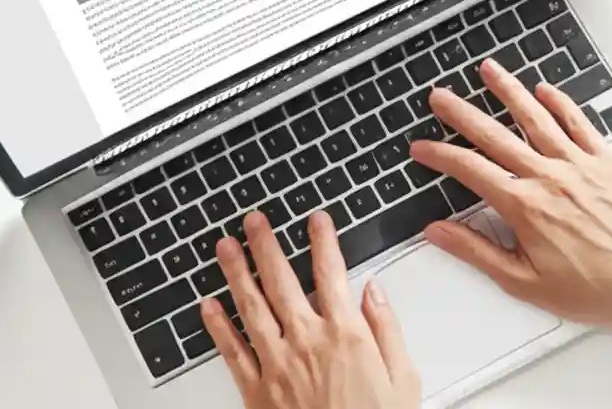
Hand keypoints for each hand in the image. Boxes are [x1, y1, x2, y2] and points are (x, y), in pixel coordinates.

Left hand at [200, 211, 419, 408]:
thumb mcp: (404, 379)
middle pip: (281, 281)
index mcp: (346, 335)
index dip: (323, 241)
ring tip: (225, 247)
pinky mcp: (257, 391)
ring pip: (250, 307)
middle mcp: (307, 342)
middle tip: (254, 221)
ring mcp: (278, 365)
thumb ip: (388, 331)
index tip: (316, 220)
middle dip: (266, 245)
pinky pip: (232, 351)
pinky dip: (217, 326)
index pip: (331, 272)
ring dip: (235, 272)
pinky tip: (208, 306)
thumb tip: (375, 293)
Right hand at [409, 58, 611, 334]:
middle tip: (439, 96)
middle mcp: (550, 177)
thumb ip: (476, 251)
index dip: (440, 155)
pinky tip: (544, 90)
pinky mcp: (607, 162)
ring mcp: (580, 165)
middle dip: (461, 113)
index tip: (421, 147)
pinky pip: (579, 123)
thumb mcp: (522, 281)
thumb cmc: (590, 290)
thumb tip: (437, 231)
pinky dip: (559, 103)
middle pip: (494, 135)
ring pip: (536, 117)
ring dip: (508, 91)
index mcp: (525, 206)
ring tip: (488, 70)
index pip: (470, 170)